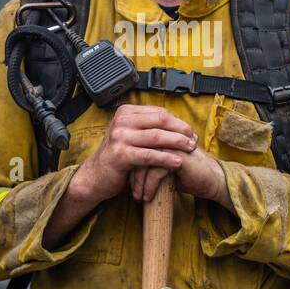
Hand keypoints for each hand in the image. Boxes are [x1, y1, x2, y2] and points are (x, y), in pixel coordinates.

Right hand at [72, 104, 196, 204]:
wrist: (96, 176)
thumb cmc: (118, 157)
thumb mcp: (130, 135)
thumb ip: (147, 127)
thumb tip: (175, 122)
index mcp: (126, 112)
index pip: (159, 112)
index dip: (178, 121)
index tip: (189, 131)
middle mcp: (122, 121)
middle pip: (160, 121)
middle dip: (181, 130)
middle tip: (194, 139)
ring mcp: (120, 137)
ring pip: (157, 137)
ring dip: (177, 143)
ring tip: (190, 149)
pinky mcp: (121, 155)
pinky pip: (149, 155)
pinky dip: (166, 158)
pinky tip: (178, 162)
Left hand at [130, 143, 225, 203]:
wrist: (212, 180)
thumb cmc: (188, 175)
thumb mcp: (165, 167)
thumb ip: (150, 163)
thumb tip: (128, 171)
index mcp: (162, 135)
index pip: (137, 145)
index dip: (131, 164)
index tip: (126, 182)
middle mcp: (166, 136)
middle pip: (138, 152)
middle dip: (132, 174)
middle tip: (130, 191)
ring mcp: (172, 144)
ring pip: (145, 161)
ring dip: (139, 182)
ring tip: (138, 197)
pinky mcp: (178, 156)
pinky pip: (156, 171)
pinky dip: (150, 186)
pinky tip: (148, 197)